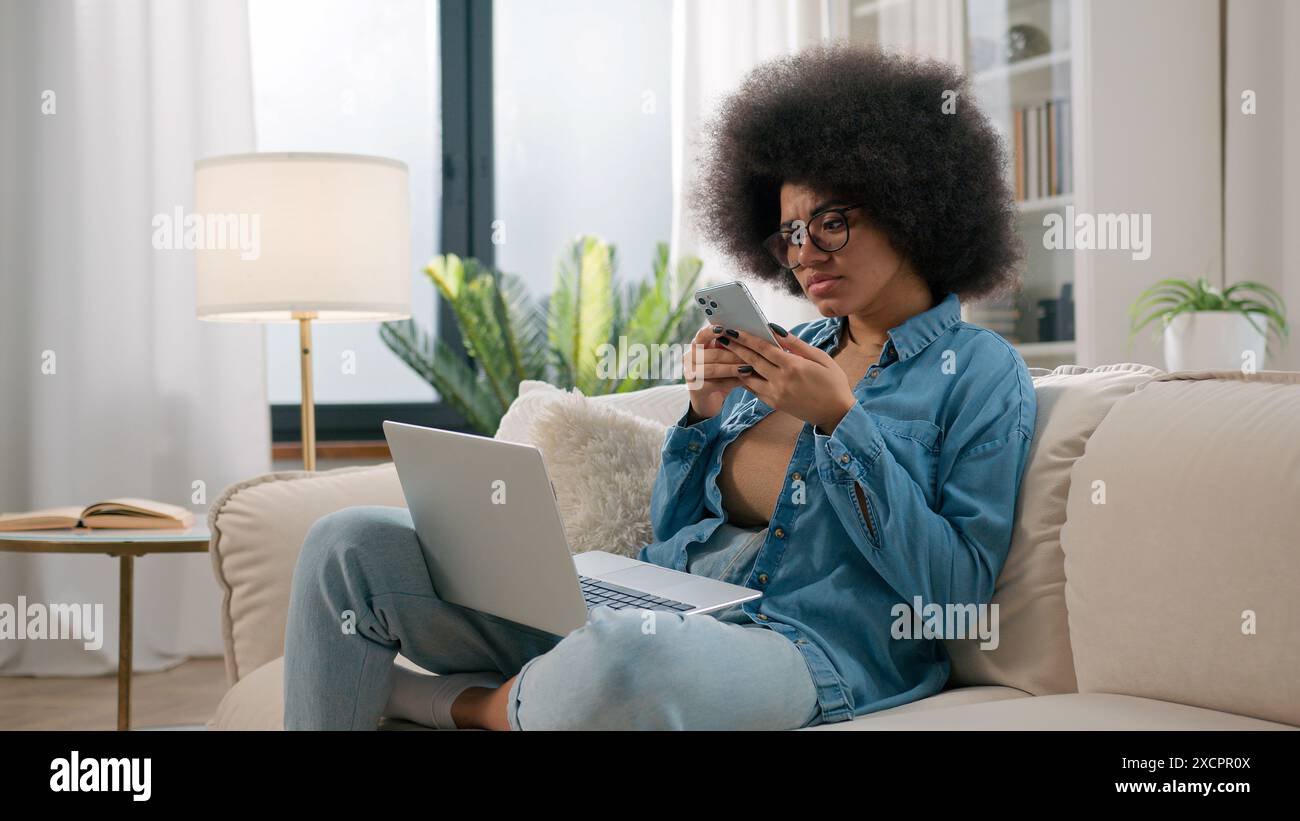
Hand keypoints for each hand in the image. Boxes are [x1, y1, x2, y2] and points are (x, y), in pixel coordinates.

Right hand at [681, 323, 744, 419]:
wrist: (709, 400)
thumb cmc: (719, 375)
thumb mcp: (723, 359)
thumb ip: (729, 347)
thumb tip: (747, 336)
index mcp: (696, 346)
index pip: (701, 335)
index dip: (712, 331)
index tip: (725, 329)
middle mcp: (689, 358)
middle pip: (712, 354)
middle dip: (734, 354)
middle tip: (752, 354)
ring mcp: (690, 374)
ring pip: (713, 369)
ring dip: (733, 368)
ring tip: (749, 368)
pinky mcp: (695, 389)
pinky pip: (715, 384)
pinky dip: (731, 382)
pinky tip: (744, 381)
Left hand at [722, 325, 856, 431]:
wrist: (836, 414)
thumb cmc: (833, 383)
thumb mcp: (821, 358)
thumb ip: (797, 345)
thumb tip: (777, 331)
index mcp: (793, 366)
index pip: (764, 348)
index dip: (746, 338)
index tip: (733, 329)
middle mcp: (781, 381)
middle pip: (752, 360)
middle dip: (735, 346)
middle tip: (721, 336)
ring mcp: (775, 394)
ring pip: (748, 376)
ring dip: (735, 362)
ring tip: (724, 351)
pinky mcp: (774, 403)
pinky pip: (754, 389)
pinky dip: (744, 378)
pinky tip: (737, 369)